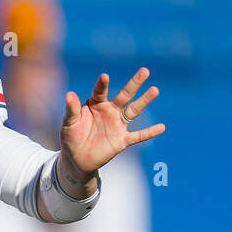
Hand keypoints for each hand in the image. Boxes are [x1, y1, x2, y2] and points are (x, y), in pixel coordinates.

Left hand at [59, 67, 164, 186]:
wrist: (77, 160)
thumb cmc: (71, 137)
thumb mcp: (69, 123)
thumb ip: (72, 109)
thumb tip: (69, 94)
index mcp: (96, 104)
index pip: (100, 92)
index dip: (102, 85)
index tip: (104, 77)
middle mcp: (110, 111)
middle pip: (124, 95)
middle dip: (134, 84)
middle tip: (145, 71)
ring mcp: (118, 125)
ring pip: (134, 110)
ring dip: (144, 101)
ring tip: (155, 90)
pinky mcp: (122, 140)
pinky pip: (138, 136)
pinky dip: (149, 132)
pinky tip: (162, 127)